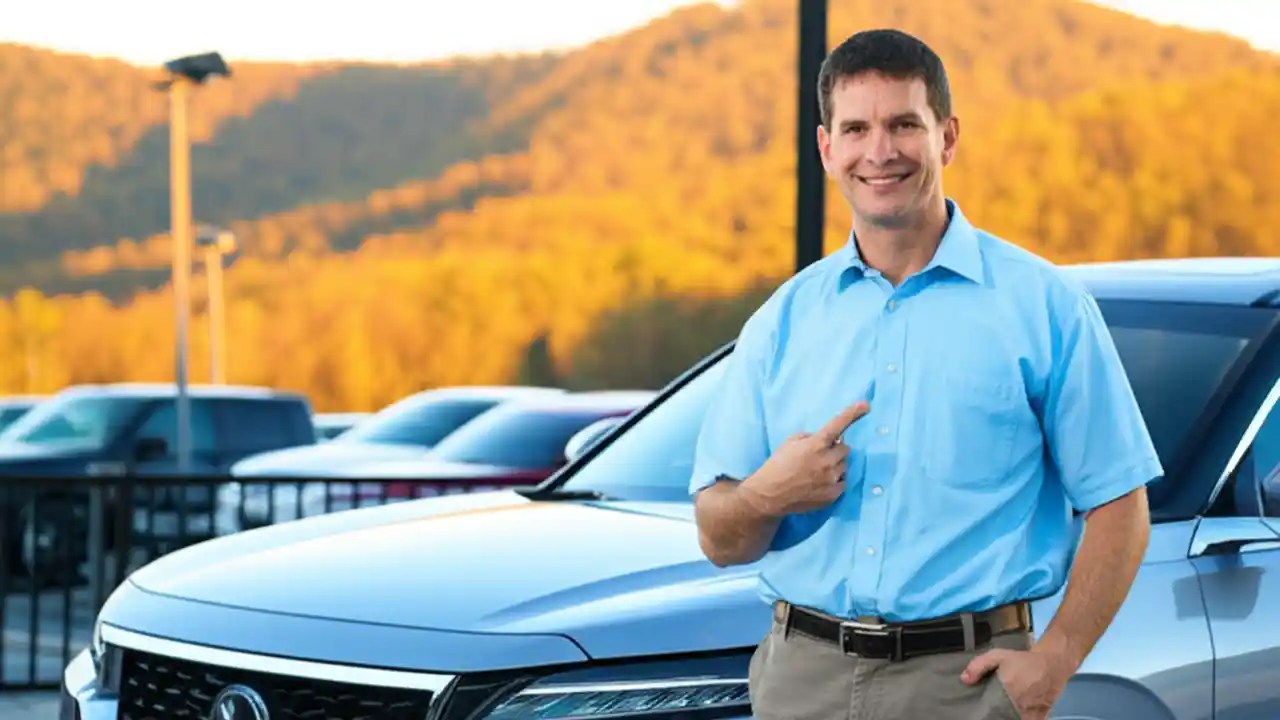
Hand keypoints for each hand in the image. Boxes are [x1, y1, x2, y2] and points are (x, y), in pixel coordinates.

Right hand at [739, 401, 869, 516]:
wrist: (770, 495)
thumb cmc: (777, 466)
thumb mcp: (789, 443)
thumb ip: (810, 437)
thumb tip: (826, 440)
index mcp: (815, 445)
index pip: (837, 425)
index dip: (852, 413)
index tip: (865, 405)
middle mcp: (827, 461)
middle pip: (844, 448)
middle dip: (834, 449)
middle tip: (820, 455)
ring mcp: (832, 479)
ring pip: (844, 465)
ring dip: (835, 465)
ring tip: (817, 472)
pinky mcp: (833, 495)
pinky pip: (843, 482)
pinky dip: (835, 480)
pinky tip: (820, 483)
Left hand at [961, 647, 1074, 719]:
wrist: (1052, 664)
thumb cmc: (1022, 660)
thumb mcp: (998, 656)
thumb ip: (979, 665)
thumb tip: (964, 680)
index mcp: (1008, 689)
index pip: (992, 710)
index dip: (985, 713)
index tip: (977, 712)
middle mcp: (1020, 703)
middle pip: (1003, 717)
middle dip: (995, 715)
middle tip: (987, 712)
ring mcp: (1032, 712)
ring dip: (1007, 717)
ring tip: (998, 713)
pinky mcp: (1041, 716)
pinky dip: (1021, 719)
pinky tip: (1012, 716)